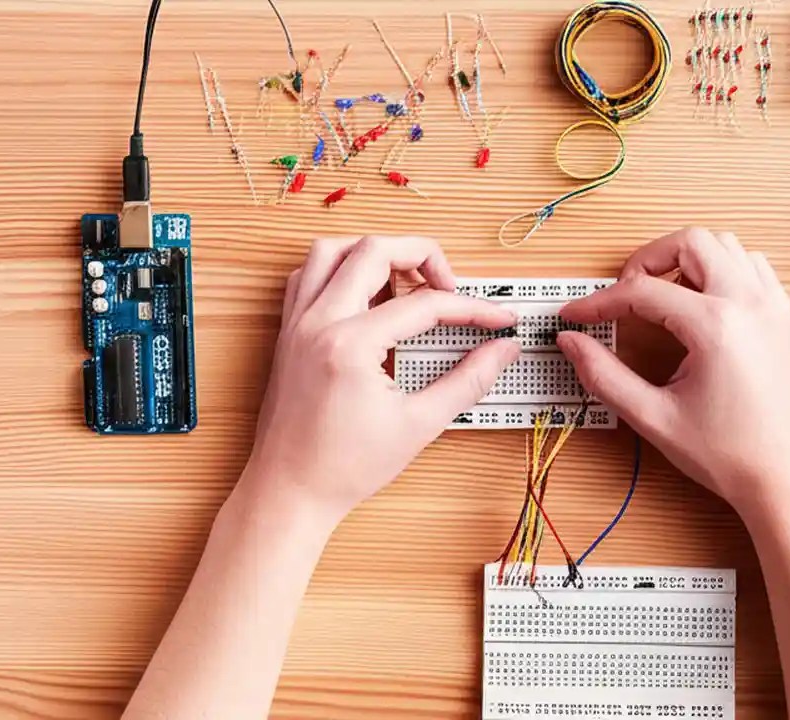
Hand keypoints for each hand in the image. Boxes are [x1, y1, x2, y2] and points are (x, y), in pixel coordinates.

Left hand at [242, 236, 519, 525]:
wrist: (289, 493)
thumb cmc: (343, 468)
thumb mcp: (418, 425)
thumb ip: (467, 381)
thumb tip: (502, 351)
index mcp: (350, 344)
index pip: (424, 304)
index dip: (471, 309)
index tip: (497, 320)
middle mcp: (318, 323)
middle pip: (375, 250)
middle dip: (423, 256)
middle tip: (449, 288)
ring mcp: (296, 324)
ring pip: (333, 250)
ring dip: (375, 254)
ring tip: (406, 283)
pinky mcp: (288, 333)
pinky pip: (307, 276)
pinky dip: (339, 270)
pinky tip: (366, 297)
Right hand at [557, 228, 789, 514]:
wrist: (786, 478)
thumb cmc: (730, 455)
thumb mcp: (654, 417)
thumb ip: (604, 375)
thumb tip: (572, 343)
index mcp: (716, 326)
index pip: (642, 291)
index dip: (600, 301)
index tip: (577, 315)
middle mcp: (749, 304)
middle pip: (690, 242)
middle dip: (647, 260)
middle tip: (624, 294)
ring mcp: (772, 307)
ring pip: (725, 245)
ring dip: (687, 260)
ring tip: (662, 298)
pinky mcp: (784, 318)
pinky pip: (752, 267)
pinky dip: (721, 270)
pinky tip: (701, 305)